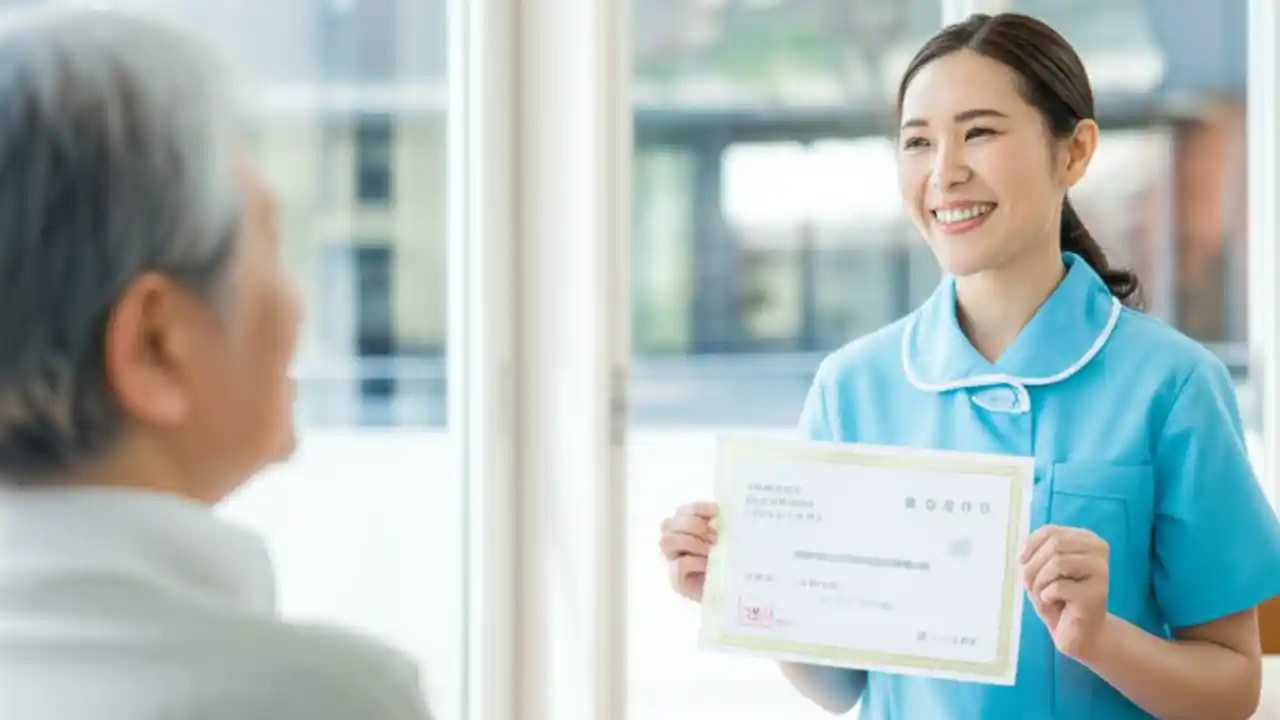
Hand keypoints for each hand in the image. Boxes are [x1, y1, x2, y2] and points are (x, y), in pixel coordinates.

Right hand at [659, 502, 717, 602]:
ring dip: (690, 542)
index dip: (697, 509)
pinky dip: (694, 560)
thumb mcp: (725, 541)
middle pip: (668, 524)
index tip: (716, 511)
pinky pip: (678, 565)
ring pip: (666, 542)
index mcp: (685, 529)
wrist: (732, 592)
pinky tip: (708, 563)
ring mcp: (673, 562)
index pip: (682, 511)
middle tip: (715, 536)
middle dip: (693, 526)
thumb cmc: (727, 563)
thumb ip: (721, 527)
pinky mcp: (677, 580)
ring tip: (710, 550)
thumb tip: (727, 514)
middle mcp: (674, 544)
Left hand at [1020, 524, 1110, 660]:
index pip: (1052, 531)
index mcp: (1087, 540)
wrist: (1079, 633)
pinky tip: (1053, 604)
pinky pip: (1059, 586)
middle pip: (1055, 544)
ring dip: (1039, 582)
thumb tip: (1024, 552)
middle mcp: (1099, 551)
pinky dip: (1046, 596)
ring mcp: (1101, 572)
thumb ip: (1039, 552)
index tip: (1022, 561)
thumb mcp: (1044, 569)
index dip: (1031, 545)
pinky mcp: (1097, 594)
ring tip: (1042, 595)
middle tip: (1030, 584)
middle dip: (1034, 565)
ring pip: (1057, 562)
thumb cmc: (1060, 598)